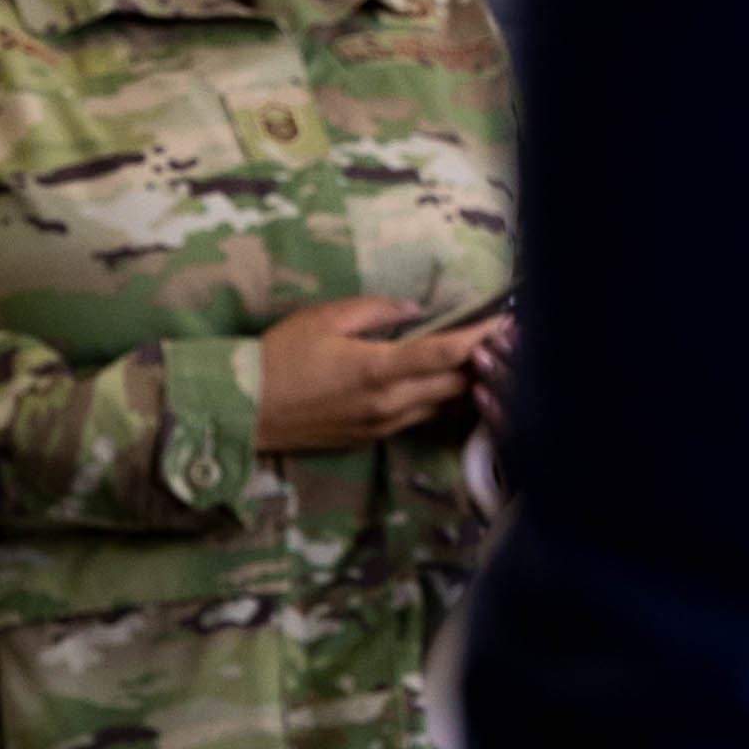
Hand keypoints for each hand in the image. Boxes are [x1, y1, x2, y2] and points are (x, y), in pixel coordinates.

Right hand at [256, 293, 508, 454]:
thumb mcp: (325, 318)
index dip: (480, 337)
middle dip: (481, 361)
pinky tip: (441, 380)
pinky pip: (418, 417)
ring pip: (441, 404)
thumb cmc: (278, 356)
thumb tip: (414, 310)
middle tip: (502, 338)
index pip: (446, 354)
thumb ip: (376, 310)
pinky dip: (437, 398)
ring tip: (478, 358)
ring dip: (462, 382)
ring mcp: (380, 425)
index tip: (505, 320)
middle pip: (455, 383)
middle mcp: (387, 403)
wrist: (243, 410)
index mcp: (377, 368)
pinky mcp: (370, 438)